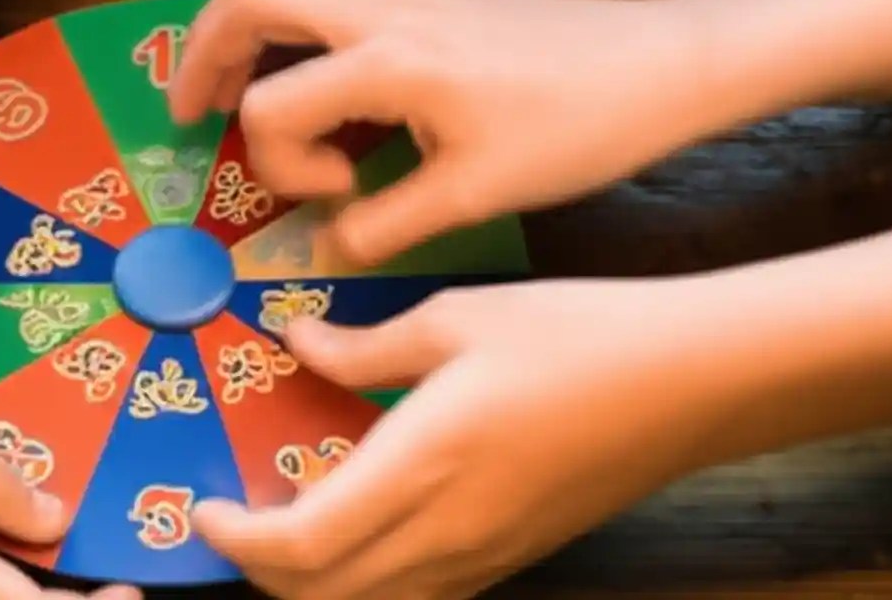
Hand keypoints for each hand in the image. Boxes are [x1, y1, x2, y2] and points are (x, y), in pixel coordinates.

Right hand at [169, 0, 716, 266]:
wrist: (654, 64)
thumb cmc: (576, 128)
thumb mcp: (475, 194)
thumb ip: (384, 226)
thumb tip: (330, 250)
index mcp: (390, 61)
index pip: (273, 106)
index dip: (283, 166)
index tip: (337, 195)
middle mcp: (382, 6)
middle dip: (202, 55)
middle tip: (191, 112)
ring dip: (241, 28)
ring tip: (230, 86)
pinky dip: (288, 17)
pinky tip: (307, 67)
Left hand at [191, 278, 729, 598]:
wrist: (687, 384)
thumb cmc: (574, 337)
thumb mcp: (458, 319)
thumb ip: (364, 346)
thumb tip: (298, 340)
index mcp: (421, 467)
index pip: (300, 545)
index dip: (237, 540)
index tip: (204, 508)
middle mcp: (445, 534)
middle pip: (322, 593)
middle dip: (260, 568)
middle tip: (234, 511)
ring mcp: (482, 557)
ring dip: (311, 579)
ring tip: (292, 516)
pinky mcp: (511, 558)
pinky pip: (417, 594)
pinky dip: (365, 578)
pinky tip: (366, 520)